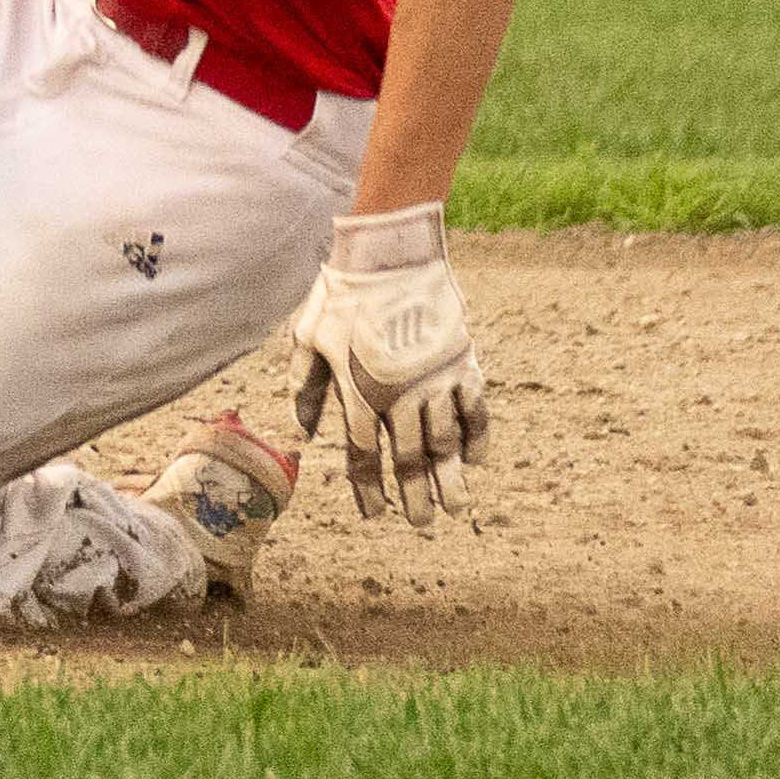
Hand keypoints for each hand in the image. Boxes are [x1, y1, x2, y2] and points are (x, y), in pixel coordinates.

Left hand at [287, 202, 487, 528]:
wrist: (391, 254)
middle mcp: (399, 393)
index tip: (375, 515)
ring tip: (456, 508)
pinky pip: (476, 409)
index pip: (362, 454)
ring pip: (445, 443)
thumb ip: (306, 385)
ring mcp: (435, 379)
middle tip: (423, 523)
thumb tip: (302, 432)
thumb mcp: (310, 335)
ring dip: (450, 478)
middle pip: (407, 458)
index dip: (368, 489)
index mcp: (358, 391)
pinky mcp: (463, 361)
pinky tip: (476, 459)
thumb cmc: (342, 294)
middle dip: (414, 496)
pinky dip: (477, 436)